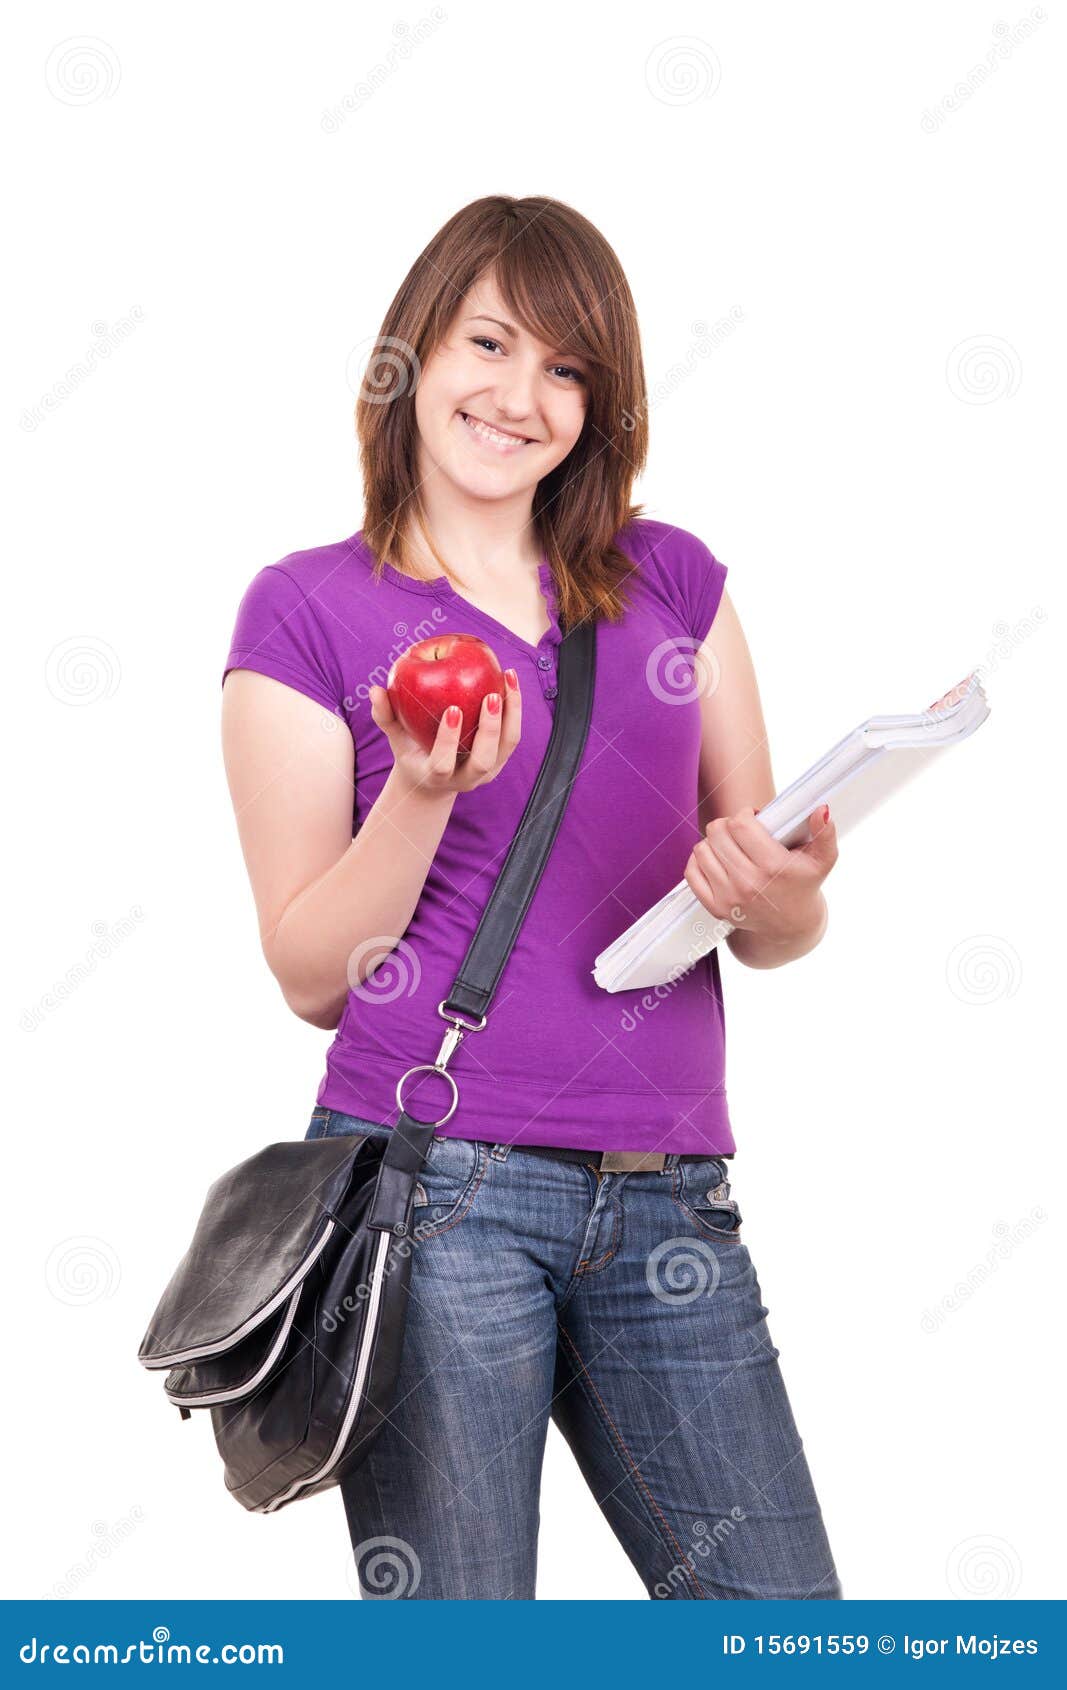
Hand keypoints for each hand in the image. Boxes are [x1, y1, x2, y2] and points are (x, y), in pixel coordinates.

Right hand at [369, 670, 522, 797]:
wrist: (434, 779)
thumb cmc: (410, 750)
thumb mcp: (394, 736)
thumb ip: (384, 715)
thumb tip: (375, 689)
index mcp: (436, 776)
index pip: (443, 764)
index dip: (448, 740)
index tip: (452, 710)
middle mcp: (465, 779)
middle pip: (483, 761)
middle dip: (489, 729)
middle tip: (491, 696)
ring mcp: (487, 772)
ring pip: (505, 746)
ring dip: (511, 713)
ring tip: (507, 679)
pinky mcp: (501, 760)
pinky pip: (511, 734)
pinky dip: (515, 708)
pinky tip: (509, 678)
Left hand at [685, 804, 838, 945]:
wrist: (791, 926)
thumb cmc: (804, 884)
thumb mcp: (823, 859)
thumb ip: (825, 833)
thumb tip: (821, 810)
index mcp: (773, 867)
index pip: (740, 825)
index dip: (745, 814)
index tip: (754, 818)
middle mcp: (748, 884)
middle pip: (717, 833)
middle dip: (728, 824)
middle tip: (741, 830)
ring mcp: (729, 898)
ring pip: (702, 849)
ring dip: (714, 841)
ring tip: (730, 845)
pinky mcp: (716, 908)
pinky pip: (692, 872)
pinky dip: (700, 860)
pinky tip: (716, 858)